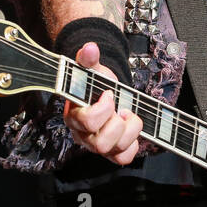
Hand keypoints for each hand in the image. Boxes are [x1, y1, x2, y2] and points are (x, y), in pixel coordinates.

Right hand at [62, 42, 142, 165]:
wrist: (106, 92)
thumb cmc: (97, 84)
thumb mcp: (93, 70)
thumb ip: (88, 59)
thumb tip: (90, 48)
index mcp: (74, 116)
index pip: (87, 122)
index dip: (103, 109)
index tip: (110, 93)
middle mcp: (83, 136)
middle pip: (100, 144)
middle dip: (118, 124)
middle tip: (122, 109)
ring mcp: (98, 145)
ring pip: (114, 152)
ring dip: (130, 132)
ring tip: (129, 115)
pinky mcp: (112, 151)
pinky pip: (123, 158)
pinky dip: (132, 145)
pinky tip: (131, 128)